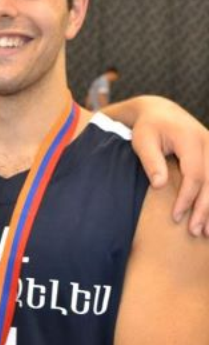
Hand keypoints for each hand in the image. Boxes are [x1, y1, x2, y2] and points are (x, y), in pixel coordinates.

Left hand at [128, 96, 208, 235]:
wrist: (161, 112)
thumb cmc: (148, 128)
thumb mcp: (142, 141)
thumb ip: (151, 161)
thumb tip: (159, 185)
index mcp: (190, 138)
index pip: (194, 174)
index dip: (187, 198)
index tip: (175, 217)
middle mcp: (208, 142)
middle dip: (205, 208)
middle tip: (196, 232)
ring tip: (208, 232)